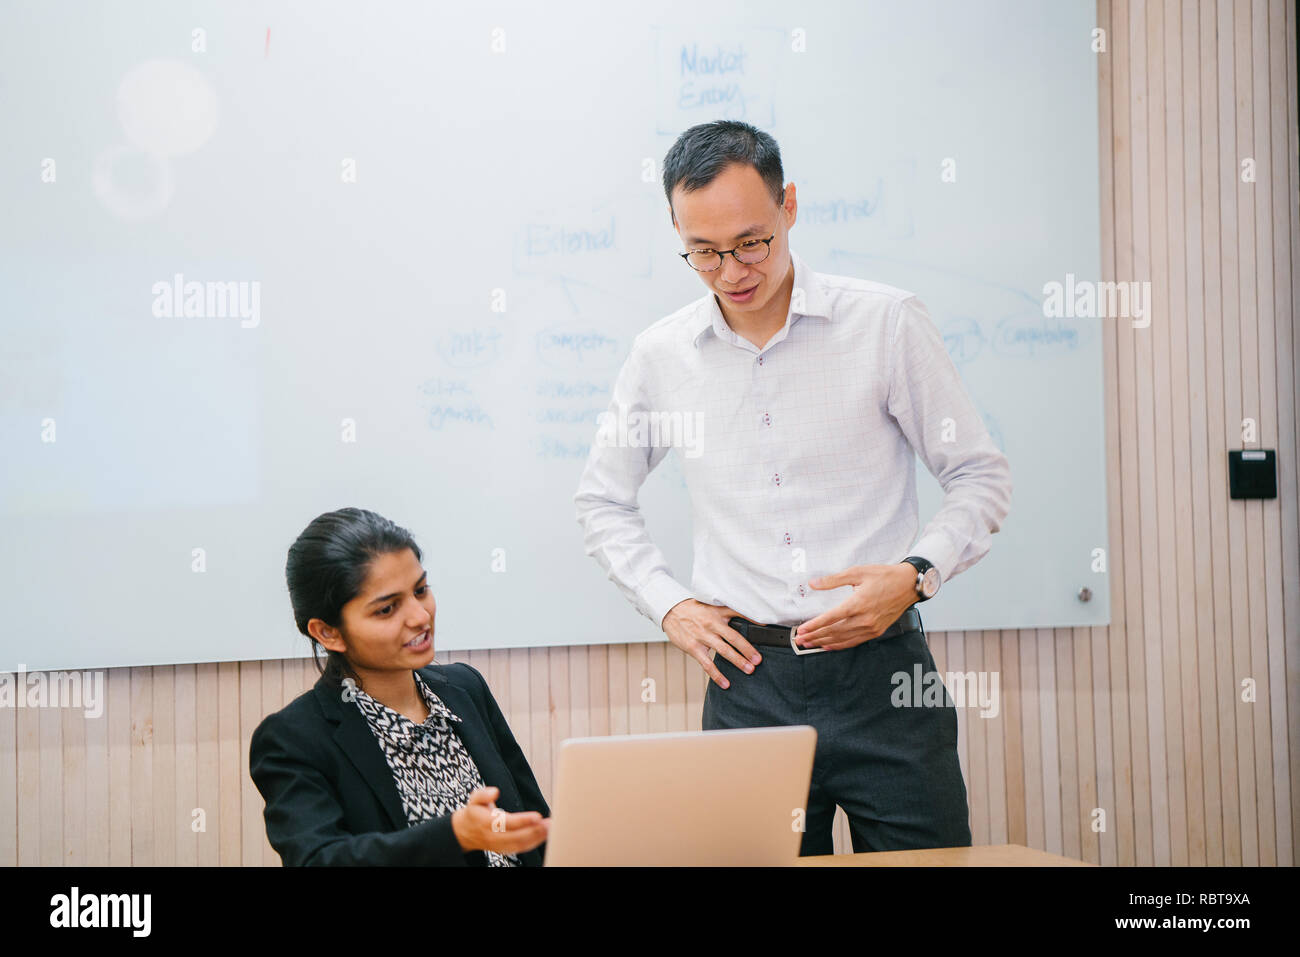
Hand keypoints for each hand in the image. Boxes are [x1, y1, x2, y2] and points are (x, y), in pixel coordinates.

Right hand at [451, 786, 549, 854]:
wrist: (466, 832)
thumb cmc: (474, 813)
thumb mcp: (474, 799)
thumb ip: (483, 794)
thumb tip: (495, 791)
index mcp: (485, 823)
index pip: (506, 823)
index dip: (522, 821)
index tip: (537, 816)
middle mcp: (493, 837)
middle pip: (516, 837)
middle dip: (534, 831)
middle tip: (549, 823)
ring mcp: (499, 845)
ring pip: (520, 845)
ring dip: (537, 838)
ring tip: (550, 828)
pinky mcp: (505, 850)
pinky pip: (520, 849)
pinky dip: (534, 843)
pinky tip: (544, 835)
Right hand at [662, 598, 762, 688]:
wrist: (670, 610)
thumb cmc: (692, 610)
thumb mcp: (710, 606)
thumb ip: (725, 613)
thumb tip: (745, 621)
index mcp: (717, 612)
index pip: (739, 614)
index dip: (753, 620)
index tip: (766, 628)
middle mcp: (711, 624)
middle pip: (733, 637)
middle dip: (747, 649)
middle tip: (758, 659)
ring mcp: (702, 636)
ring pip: (723, 650)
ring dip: (737, 661)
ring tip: (749, 670)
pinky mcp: (693, 647)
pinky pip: (707, 664)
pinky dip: (717, 675)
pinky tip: (725, 683)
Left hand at [792, 563, 916, 650]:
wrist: (909, 585)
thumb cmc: (884, 576)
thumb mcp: (857, 572)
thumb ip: (833, 580)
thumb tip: (813, 584)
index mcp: (858, 604)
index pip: (830, 618)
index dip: (814, 625)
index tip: (801, 630)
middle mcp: (864, 619)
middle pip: (834, 632)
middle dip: (815, 637)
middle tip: (800, 640)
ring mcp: (871, 627)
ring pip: (843, 639)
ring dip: (824, 642)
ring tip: (809, 644)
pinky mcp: (876, 631)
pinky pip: (854, 642)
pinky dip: (840, 645)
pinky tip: (829, 645)